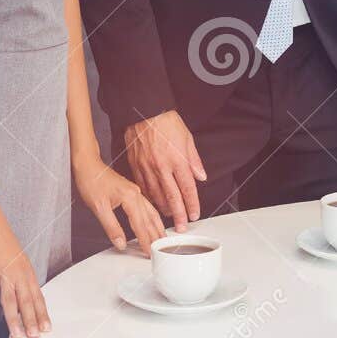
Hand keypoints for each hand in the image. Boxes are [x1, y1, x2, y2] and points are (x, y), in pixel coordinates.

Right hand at [0, 196, 49, 337]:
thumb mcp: (12, 254)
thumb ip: (15, 270)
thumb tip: (17, 286)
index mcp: (25, 268)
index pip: (37, 294)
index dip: (42, 311)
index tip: (47, 326)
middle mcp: (18, 271)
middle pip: (28, 300)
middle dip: (33, 320)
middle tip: (37, 336)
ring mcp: (4, 272)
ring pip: (11, 301)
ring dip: (15, 320)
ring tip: (18, 337)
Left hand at [75, 156, 165, 254]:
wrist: (87, 165)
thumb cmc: (91, 182)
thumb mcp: (99, 208)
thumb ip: (111, 227)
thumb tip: (120, 243)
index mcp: (130, 197)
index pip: (140, 224)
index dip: (145, 240)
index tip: (149, 252)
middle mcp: (136, 194)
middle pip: (150, 218)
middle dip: (156, 235)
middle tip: (161, 249)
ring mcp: (135, 192)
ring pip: (151, 212)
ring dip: (157, 226)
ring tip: (162, 238)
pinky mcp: (132, 191)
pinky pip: (147, 206)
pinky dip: (152, 218)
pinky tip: (153, 222)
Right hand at [124, 109, 206, 230]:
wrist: (143, 111)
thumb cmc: (166, 122)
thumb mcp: (187, 138)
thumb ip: (194, 160)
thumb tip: (200, 176)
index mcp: (177, 160)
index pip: (187, 188)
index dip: (192, 204)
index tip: (195, 214)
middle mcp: (162, 166)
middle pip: (172, 196)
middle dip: (179, 214)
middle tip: (182, 226)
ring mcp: (147, 168)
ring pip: (156, 195)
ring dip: (164, 208)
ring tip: (169, 217)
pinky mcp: (135, 166)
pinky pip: (143, 187)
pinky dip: (149, 197)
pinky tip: (152, 203)